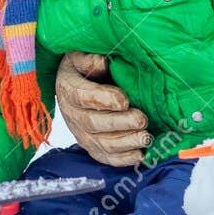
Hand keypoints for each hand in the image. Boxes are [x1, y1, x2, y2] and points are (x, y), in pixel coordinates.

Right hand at [55, 51, 149, 166]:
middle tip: (142, 119)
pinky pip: (106, 158)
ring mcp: (82, 134)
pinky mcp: (92, 147)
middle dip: (120, 123)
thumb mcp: (80, 55)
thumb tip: (102, 62)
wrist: (73, 85)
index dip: (103, 100)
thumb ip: (90, 59)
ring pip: (102, 144)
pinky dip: (124, 159)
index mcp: (68, 89)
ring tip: (146, 137)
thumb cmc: (83, 67)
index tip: (124, 100)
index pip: (82, 97)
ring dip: (126, 143)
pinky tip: (140, 154)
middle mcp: (72, 115)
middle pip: (94, 124)